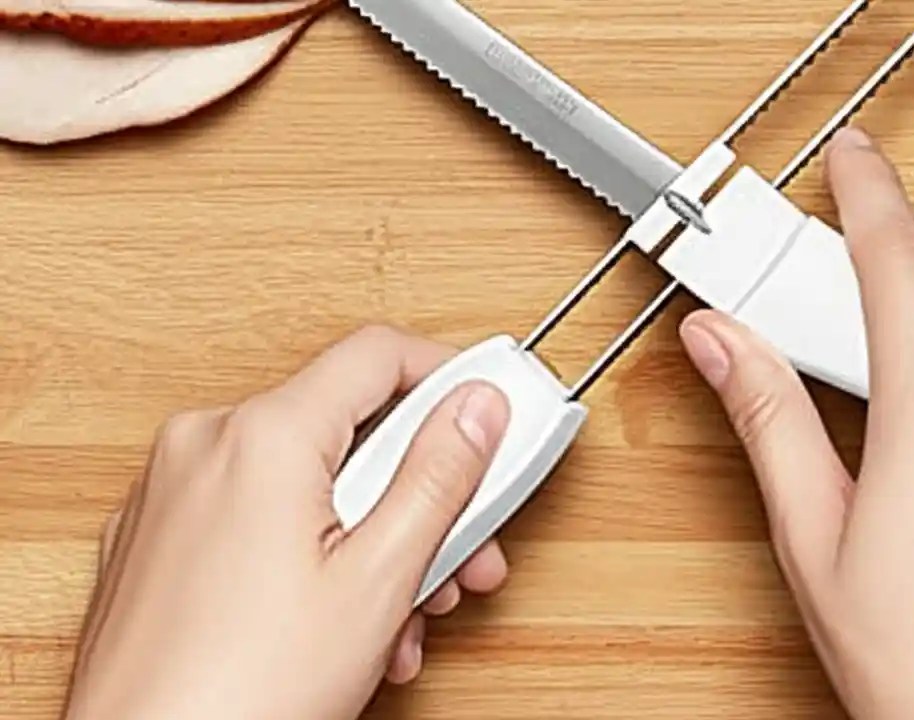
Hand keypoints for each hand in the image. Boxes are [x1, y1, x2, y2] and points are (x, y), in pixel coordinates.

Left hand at [62, 326, 511, 719]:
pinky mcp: (156, 539)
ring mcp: (172, 492)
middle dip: (421, 489)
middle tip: (467, 545)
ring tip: (404, 611)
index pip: (378, 355)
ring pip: (307, 480)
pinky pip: (257, 515)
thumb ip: (438, 476)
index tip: (491, 413)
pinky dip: (313, 551)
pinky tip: (343, 619)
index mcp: (262, 435)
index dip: (449, 377)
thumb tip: (477, 409)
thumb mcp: (379, 579)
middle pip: (348, 430)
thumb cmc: (242, 695)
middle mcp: (206, 444)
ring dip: (373, 535)